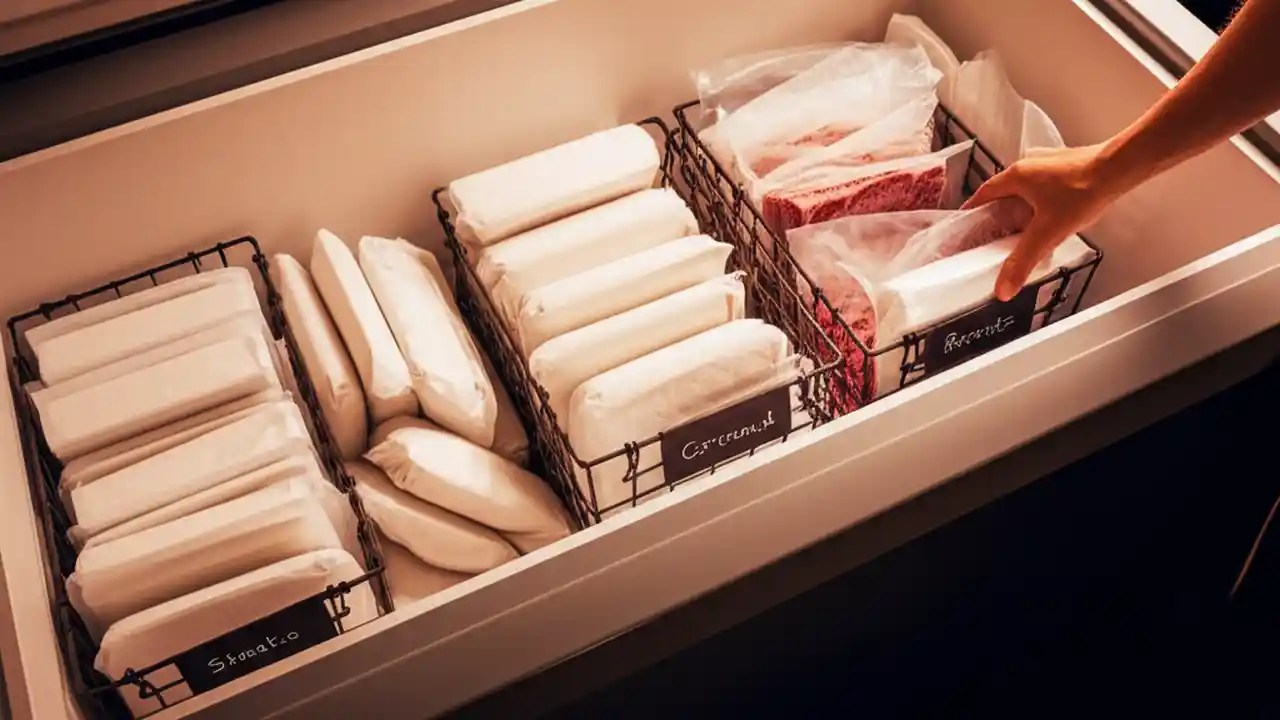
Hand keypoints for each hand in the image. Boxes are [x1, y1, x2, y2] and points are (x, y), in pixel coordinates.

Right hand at [961, 144, 1119, 300]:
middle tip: (997, 233)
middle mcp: (1028, 164)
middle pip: (1004, 191)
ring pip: (1025, 187)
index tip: (968, 225)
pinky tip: (1052, 213)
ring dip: (1021, 204)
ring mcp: (1049, 161)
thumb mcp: (1047, 233)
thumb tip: (1003, 289)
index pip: (983, 194)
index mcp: (1015, 176)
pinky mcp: (1067, 164)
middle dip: (999, 212)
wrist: (1119, 167)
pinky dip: (1041, 199)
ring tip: (1025, 227)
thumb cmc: (1082, 192)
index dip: (974, 210)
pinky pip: (1044, 183)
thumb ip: (1022, 261)